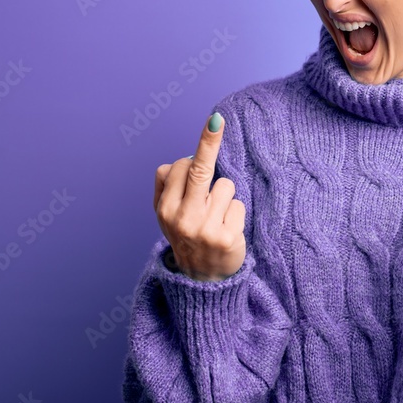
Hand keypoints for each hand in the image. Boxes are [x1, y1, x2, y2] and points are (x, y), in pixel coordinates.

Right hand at [154, 112, 246, 280]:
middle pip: (198, 170)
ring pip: (226, 186)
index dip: (193, 158)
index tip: (213, 122)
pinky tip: (228, 230)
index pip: (179, 168)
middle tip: (217, 120)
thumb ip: (167, 188)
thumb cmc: (187, 237)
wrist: (202, 282)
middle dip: (208, 142)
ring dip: (226, 197)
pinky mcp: (227, 238)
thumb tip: (177, 161)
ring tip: (217, 218)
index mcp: (164, 209)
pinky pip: (239, 205)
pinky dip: (236, 214)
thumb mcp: (166, 217)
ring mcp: (204, 229)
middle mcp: (181, 218)